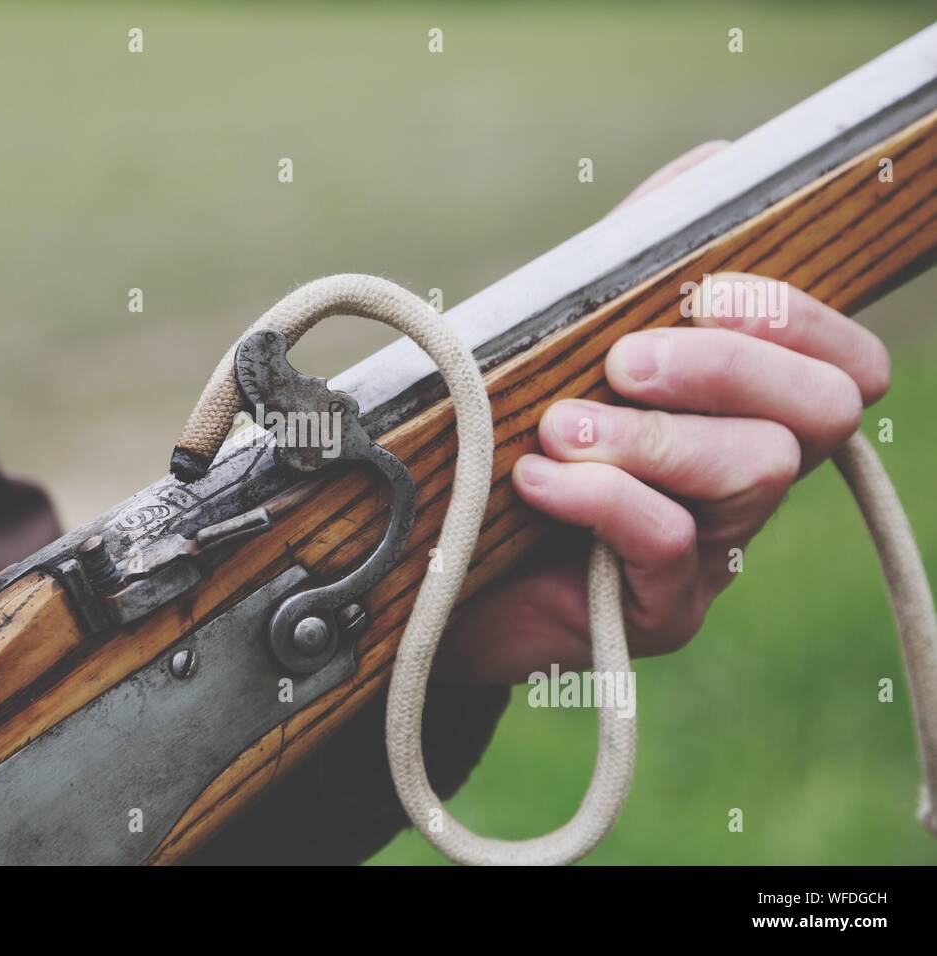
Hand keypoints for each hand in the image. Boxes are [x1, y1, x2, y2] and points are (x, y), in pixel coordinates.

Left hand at [437, 142, 890, 683]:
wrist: (436, 557)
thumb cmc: (511, 436)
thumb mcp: (572, 333)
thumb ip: (640, 254)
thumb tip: (714, 164)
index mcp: (744, 406)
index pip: (845, 362)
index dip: (799, 319)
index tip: (704, 294)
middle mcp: (749, 475)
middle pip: (823, 410)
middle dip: (727, 367)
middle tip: (624, 361)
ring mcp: (716, 549)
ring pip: (755, 472)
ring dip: (654, 434)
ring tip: (558, 426)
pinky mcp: (663, 608)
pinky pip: (668, 542)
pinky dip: (603, 497)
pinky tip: (536, 478)